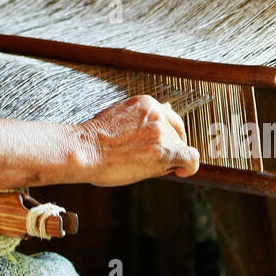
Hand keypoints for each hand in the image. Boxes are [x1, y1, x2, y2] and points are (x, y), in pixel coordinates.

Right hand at [73, 95, 199, 186]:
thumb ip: (144, 115)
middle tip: (149, 159)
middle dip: (168, 147)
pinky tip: (179, 172)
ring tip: (144, 165)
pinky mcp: (163, 152)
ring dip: (167, 159)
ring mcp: (161, 132)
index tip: (158, 146)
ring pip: (180, 148)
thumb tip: (167, 107)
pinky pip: (191, 159)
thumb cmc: (96, 138)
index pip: (169, 117)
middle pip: (176, 133)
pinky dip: (189, 167)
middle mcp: (157, 114)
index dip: (167, 134)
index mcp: (146, 103)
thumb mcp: (120, 115)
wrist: (84, 150)